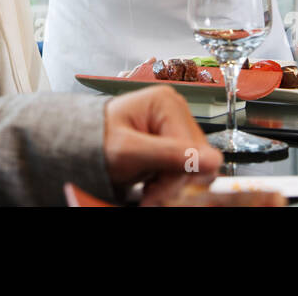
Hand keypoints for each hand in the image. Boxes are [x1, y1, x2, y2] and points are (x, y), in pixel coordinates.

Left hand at [102, 86, 220, 204]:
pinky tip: (152, 181)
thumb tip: (213, 160)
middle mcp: (177, 109)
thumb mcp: (128, 151)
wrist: (84, 145)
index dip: (175, 177)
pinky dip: (170, 180)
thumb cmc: (98, 141)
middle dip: (173, 182)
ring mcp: (177, 124)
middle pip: (197, 158)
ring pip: (195, 166)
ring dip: (172, 183)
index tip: (153, 194)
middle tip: (149, 194)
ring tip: (148, 187)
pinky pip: (187, 167)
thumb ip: (169, 155)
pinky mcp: (176, 140)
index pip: (193, 150)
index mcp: (167, 103)